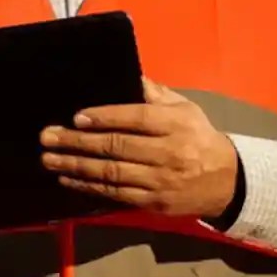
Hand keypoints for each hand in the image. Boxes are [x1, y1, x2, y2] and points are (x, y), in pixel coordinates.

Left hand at [38, 77, 239, 218]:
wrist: (228, 181)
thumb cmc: (198, 137)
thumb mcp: (184, 108)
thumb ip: (154, 93)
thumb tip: (126, 74)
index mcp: (175, 124)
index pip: (136, 119)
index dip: (105, 117)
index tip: (76, 117)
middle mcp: (168, 153)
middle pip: (117, 147)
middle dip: (77, 142)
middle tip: (47, 137)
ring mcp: (161, 181)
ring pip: (111, 173)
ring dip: (75, 166)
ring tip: (49, 158)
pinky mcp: (154, 202)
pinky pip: (116, 193)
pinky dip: (88, 186)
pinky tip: (67, 179)